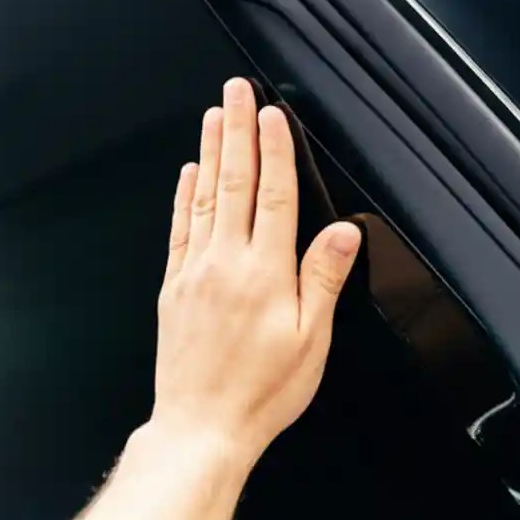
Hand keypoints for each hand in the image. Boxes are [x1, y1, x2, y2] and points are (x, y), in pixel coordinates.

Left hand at [149, 77, 359, 467]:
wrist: (201, 428)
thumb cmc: (262, 390)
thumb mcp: (312, 339)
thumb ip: (324, 277)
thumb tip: (344, 231)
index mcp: (265, 272)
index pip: (273, 195)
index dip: (275, 150)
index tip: (272, 114)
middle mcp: (226, 263)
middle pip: (234, 182)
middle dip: (237, 132)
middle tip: (235, 91)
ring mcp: (195, 272)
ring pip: (204, 197)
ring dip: (210, 152)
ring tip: (213, 116)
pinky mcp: (175, 288)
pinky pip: (180, 229)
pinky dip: (184, 196)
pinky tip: (189, 175)